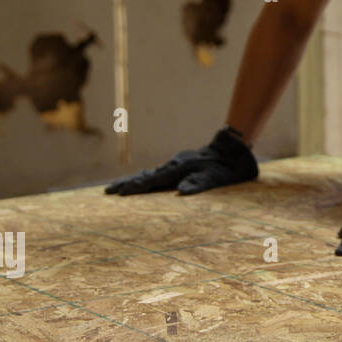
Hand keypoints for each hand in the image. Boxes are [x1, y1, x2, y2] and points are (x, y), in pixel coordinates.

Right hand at [104, 127, 257, 194]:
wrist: (234, 148)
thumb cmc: (226, 167)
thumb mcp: (215, 178)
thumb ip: (198, 184)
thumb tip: (180, 192)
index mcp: (178, 170)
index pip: (151, 180)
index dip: (135, 187)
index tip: (118, 193)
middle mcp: (174, 165)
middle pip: (146, 175)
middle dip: (127, 183)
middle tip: (108, 190)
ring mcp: (177, 163)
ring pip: (151, 173)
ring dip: (135, 180)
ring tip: (119, 187)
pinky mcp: (182, 163)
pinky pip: (160, 172)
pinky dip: (147, 177)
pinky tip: (145, 180)